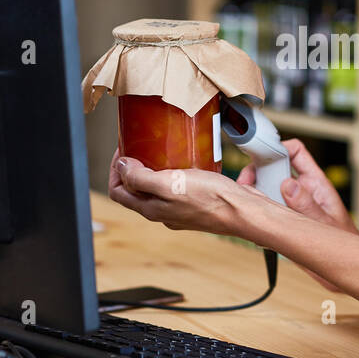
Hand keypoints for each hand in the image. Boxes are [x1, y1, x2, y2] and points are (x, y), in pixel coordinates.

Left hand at [107, 147, 271, 239]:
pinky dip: (176, 171)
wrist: (243, 211)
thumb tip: (121, 167)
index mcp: (151, 209)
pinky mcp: (197, 202)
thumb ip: (140, 178)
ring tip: (164, 148)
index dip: (115, 170)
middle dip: (134, 167)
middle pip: (136, 189)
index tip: (124, 150)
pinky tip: (187, 159)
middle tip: (142, 145)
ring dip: (155, 168)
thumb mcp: (168, 184)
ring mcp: (180, 209)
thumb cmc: (210, 199)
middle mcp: (163, 212)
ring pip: (158, 188)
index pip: (118, 192)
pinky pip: (179, 186)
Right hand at [238, 138, 358, 236]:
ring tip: (248, 204)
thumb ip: (307, 205)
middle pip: (274, 169)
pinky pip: (267, 210)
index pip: (296, 153)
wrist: (344, 262)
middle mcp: (302, 191)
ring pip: (267, 190)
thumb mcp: (326, 223)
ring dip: (256, 195)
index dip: (280, 148)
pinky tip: (257, 223)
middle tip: (246, 184)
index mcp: (315, 183)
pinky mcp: (285, 219)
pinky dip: (258, 214)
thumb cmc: (345, 240)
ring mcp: (292, 204)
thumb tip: (288, 186)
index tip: (263, 154)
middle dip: (257, 173)